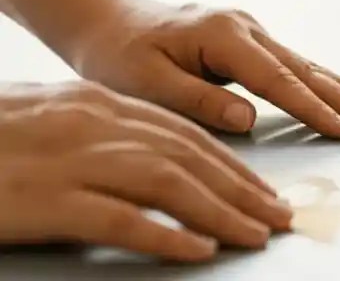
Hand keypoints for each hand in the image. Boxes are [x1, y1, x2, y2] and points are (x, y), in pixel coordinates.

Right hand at [0, 81, 291, 261]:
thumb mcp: (44, 129)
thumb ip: (95, 141)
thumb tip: (149, 169)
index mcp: (92, 104)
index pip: (181, 132)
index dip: (229, 162)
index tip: (263, 188)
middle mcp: (89, 124)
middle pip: (186, 155)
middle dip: (241, 187)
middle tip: (279, 216)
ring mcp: (67, 160)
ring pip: (167, 182)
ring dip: (222, 211)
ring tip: (257, 235)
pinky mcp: (44, 200)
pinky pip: (119, 220)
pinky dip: (166, 236)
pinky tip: (199, 252)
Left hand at [68, 0, 339, 138]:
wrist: (108, 21)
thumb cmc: (119, 53)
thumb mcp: (145, 82)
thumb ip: (198, 100)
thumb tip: (248, 118)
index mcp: (223, 36)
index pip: (278, 81)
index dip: (313, 109)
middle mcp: (247, 29)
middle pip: (308, 71)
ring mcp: (254, 33)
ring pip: (310, 68)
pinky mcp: (254, 44)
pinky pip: (298, 68)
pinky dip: (328, 84)